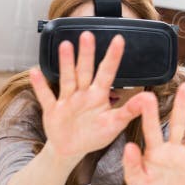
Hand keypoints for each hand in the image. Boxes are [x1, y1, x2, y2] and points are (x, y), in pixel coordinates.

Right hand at [30, 32, 145, 162]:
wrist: (71, 150)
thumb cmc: (95, 135)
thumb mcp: (115, 124)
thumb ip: (130, 111)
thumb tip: (149, 98)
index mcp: (99, 96)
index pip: (108, 72)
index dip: (113, 57)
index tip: (119, 39)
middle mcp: (83, 94)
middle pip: (86, 71)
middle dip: (87, 54)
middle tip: (88, 34)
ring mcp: (67, 100)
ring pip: (67, 79)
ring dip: (66, 63)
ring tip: (65, 45)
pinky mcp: (53, 110)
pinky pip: (46, 96)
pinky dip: (40, 85)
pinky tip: (35, 71)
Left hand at [122, 85, 184, 184]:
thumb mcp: (136, 182)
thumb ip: (131, 165)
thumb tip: (129, 146)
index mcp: (154, 152)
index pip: (151, 130)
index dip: (149, 114)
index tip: (147, 97)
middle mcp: (172, 148)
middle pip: (177, 124)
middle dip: (180, 105)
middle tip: (184, 86)